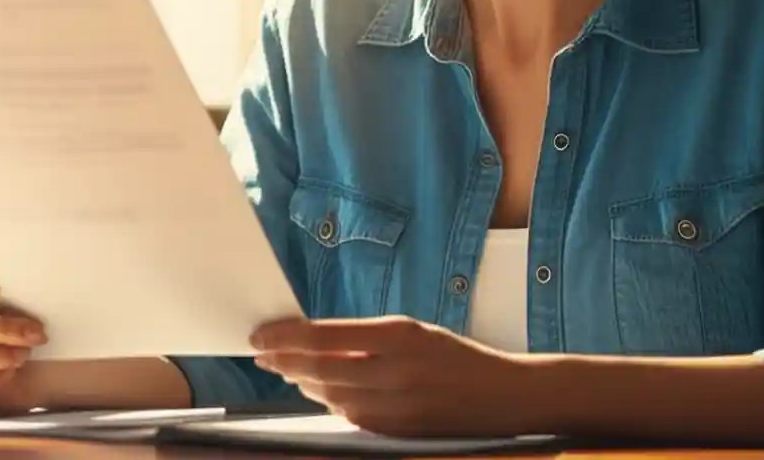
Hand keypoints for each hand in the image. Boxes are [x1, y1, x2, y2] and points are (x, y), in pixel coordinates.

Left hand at [249, 315, 541, 436]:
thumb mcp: (413, 331)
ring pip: (330, 396)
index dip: (285, 337)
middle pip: (319, 369)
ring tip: (285, 369)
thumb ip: (365, 336)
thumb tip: (312, 340)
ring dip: (302, 382)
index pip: (323, 337)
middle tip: (262, 353)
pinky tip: (317, 390)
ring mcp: (396, 406)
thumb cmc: (455, 356)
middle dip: (284, 361)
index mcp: (399, 335)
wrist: (502, 396)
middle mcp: (395, 371)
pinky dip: (329, 402)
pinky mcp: (397, 432)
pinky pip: (350, 416)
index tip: (261, 335)